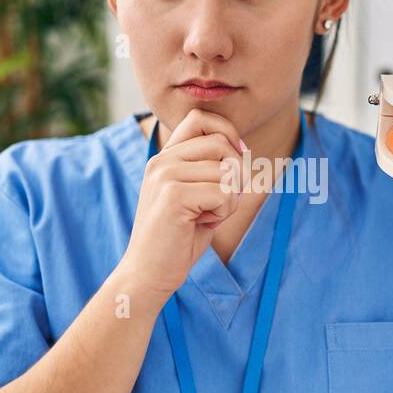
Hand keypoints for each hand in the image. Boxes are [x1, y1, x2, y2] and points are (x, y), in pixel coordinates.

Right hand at [122, 109, 244, 301]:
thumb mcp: (197, 197)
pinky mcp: (174, 196)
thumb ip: (213, 172)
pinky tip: (203, 224)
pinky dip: (225, 212)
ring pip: (227, 170)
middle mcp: (162, 160)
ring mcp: (165, 176)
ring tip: (208, 215)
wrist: (147, 274)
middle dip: (236, 173)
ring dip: (231, 198)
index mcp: (165, 157)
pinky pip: (225, 192)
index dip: (228, 134)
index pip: (201, 119)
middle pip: (221, 143)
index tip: (236, 161)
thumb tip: (244, 151)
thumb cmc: (177, 240)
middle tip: (221, 202)